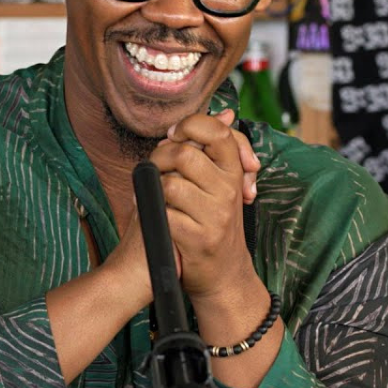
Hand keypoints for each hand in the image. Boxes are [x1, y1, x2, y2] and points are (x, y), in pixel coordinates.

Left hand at [148, 109, 260, 301]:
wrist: (223, 275)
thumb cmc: (216, 224)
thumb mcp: (223, 185)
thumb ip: (218, 149)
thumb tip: (227, 113)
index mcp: (234, 173)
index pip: (218, 132)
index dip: (191, 126)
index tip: (175, 135)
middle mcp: (228, 192)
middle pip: (185, 155)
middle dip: (160, 158)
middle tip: (156, 168)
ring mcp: (215, 217)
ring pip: (170, 184)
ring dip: (155, 189)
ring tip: (157, 197)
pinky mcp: (199, 240)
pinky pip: (163, 215)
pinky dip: (154, 215)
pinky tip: (158, 219)